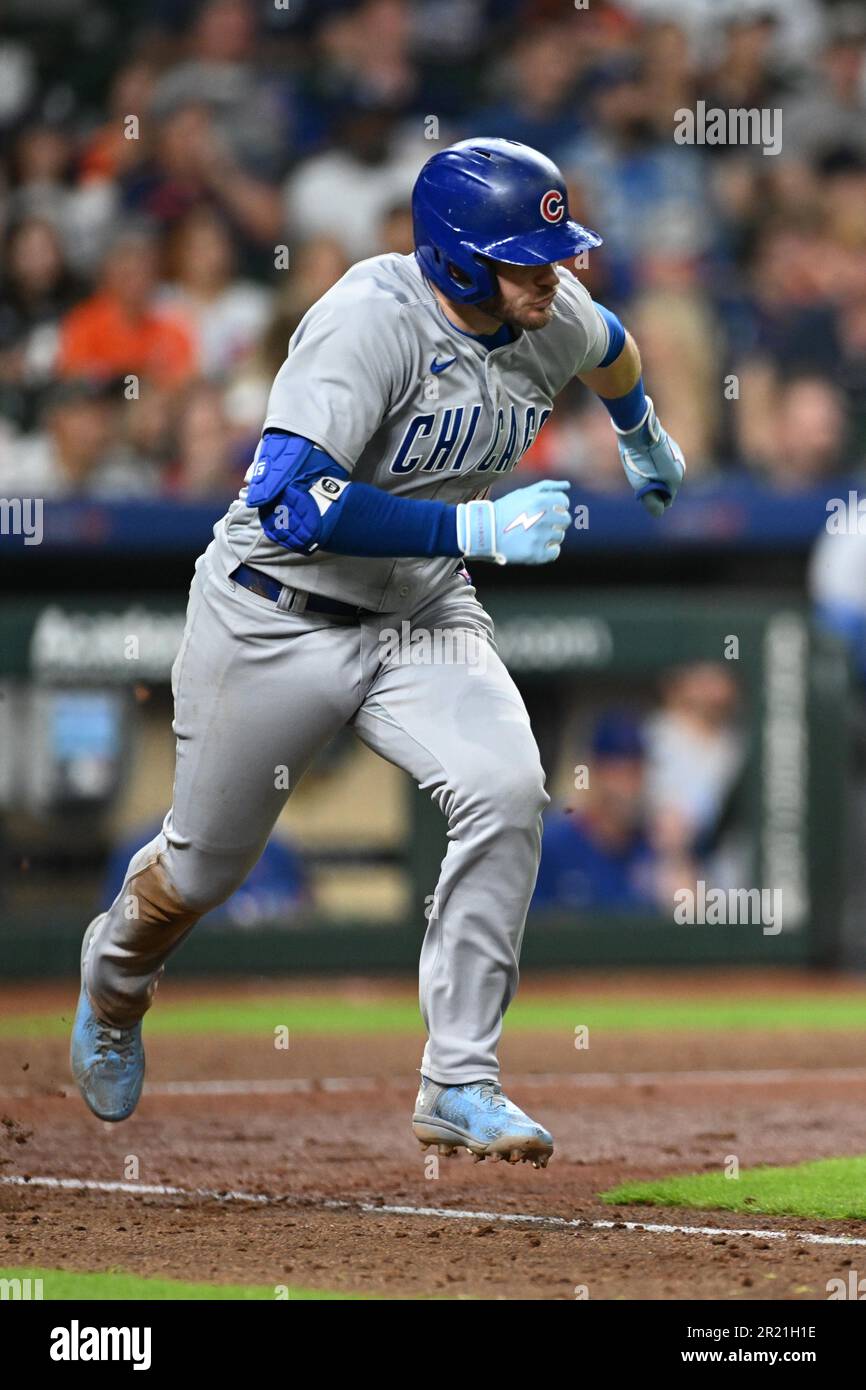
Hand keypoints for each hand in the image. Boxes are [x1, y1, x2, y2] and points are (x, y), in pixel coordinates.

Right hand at [457, 479, 570, 564]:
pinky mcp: (535, 554)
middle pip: (565, 520)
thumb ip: (547, 486)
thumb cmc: (504, 510)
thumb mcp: (523, 492)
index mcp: (541, 501)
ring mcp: (539, 537)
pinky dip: (548, 551)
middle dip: (555, 522)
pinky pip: (554, 552)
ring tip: (534, 536)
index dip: (557, 507)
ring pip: (559, 536)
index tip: (547, 512)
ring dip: (550, 536)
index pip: (564, 503)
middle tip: (539, 525)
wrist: (483, 531)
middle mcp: (542, 518)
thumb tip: (567, 486)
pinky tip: (535, 547)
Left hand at [615, 397, 684, 516]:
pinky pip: (666, 463)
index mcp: (675, 479)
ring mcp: (679, 456)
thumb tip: (659, 514)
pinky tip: (647, 456)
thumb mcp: (640, 483)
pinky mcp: (674, 448)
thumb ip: (650, 500)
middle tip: (641, 474)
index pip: (667, 500)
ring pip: (667, 474)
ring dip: (657, 474)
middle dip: (656, 486)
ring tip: (643, 463)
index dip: (654, 498)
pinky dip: (658, 464)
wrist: (638, 428)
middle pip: (668, 487)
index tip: (642, 488)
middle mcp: (681, 468)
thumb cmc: (637, 457)